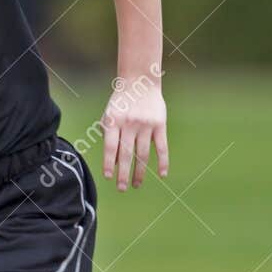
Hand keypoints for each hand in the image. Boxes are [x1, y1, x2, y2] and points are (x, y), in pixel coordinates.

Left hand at [101, 72, 167, 190]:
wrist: (139, 83)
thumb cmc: (120, 104)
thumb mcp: (108, 117)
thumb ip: (109, 138)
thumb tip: (115, 163)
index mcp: (114, 122)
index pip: (111, 147)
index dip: (109, 163)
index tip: (109, 177)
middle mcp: (129, 124)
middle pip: (127, 154)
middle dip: (124, 174)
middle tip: (122, 189)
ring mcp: (145, 125)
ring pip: (143, 154)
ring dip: (140, 171)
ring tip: (136, 184)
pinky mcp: (159, 125)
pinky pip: (162, 147)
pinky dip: (163, 161)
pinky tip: (162, 174)